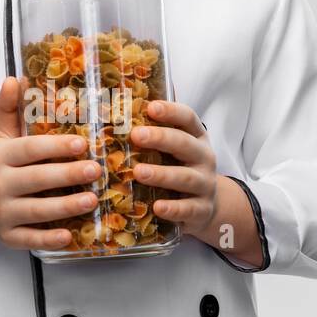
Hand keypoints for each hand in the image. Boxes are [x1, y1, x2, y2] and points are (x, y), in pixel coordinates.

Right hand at [0, 76, 101, 251]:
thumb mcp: (0, 135)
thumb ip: (6, 108)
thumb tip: (14, 79)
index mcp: (1, 157)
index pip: (30, 150)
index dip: (56, 147)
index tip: (82, 143)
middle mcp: (0, 185)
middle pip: (36, 179)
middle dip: (67, 175)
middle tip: (97, 170)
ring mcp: (4, 213)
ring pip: (36, 211)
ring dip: (65, 207)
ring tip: (92, 200)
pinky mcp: (9, 237)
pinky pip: (30, 239)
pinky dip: (49, 239)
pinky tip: (70, 235)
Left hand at [130, 99, 218, 235]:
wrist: (206, 205)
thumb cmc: (179, 170)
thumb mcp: (173, 151)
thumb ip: (152, 137)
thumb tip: (110, 120)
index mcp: (196, 138)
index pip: (188, 118)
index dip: (171, 111)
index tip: (151, 107)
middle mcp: (204, 158)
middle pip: (185, 144)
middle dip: (161, 138)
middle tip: (136, 135)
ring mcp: (205, 184)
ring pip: (186, 177)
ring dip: (162, 174)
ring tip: (138, 172)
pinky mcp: (202, 209)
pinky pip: (188, 209)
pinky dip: (173, 209)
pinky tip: (157, 207)